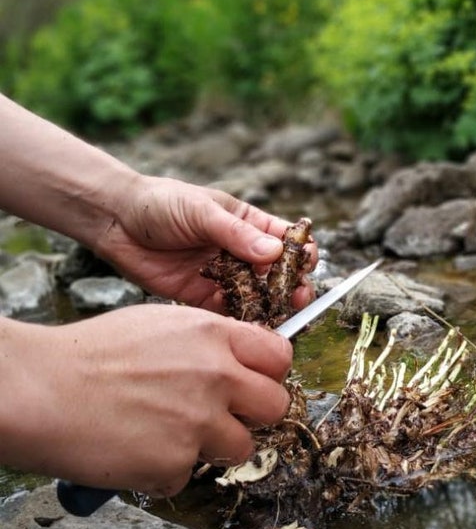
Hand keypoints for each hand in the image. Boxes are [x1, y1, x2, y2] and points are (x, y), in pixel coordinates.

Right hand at [0, 305, 292, 496]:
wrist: (40, 390)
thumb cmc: (90, 355)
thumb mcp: (162, 324)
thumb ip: (210, 341)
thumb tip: (241, 358)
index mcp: (214, 336)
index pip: (280, 356)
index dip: (269, 372)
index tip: (256, 381)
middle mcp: (217, 377)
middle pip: (276, 405)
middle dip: (255, 414)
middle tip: (225, 415)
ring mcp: (199, 423)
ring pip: (241, 447)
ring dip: (214, 446)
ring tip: (170, 433)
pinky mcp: (175, 464)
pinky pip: (188, 474)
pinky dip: (166, 470)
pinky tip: (137, 449)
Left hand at [94, 175, 316, 311]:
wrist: (116, 220)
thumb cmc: (162, 203)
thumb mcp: (202, 212)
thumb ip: (237, 234)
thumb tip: (274, 254)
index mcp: (248, 223)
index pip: (286, 239)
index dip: (301, 252)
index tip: (307, 264)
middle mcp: (241, 251)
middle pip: (277, 273)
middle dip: (291, 286)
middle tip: (297, 298)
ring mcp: (224, 275)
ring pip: (257, 295)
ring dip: (269, 306)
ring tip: (277, 316)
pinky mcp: (202, 296)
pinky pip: (228, 312)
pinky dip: (241, 320)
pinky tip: (247, 325)